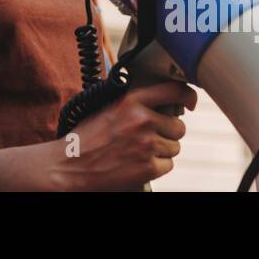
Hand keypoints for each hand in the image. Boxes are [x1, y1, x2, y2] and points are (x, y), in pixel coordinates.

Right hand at [56, 81, 197, 190]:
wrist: (70, 164)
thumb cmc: (87, 136)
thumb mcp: (108, 106)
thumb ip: (134, 101)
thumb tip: (161, 99)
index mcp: (132, 100)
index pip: (174, 91)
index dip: (187, 96)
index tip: (189, 102)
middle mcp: (142, 120)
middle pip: (179, 126)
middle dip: (168, 132)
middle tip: (149, 136)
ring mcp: (147, 145)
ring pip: (175, 147)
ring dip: (162, 150)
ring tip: (139, 151)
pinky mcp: (148, 168)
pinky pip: (168, 165)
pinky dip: (156, 167)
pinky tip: (138, 163)